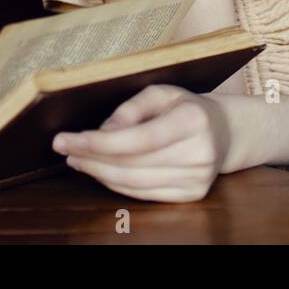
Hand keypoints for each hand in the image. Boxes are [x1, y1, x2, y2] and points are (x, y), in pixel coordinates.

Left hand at [52, 84, 230, 202]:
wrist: (224, 132)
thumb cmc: (185, 107)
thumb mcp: (160, 93)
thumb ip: (129, 110)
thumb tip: (102, 134)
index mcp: (194, 120)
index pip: (140, 138)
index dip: (100, 143)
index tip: (68, 139)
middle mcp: (200, 153)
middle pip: (132, 164)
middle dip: (91, 157)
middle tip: (64, 147)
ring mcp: (198, 179)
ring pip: (134, 183)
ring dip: (98, 172)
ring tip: (76, 159)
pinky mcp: (191, 195)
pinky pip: (143, 194)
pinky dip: (116, 184)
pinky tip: (100, 171)